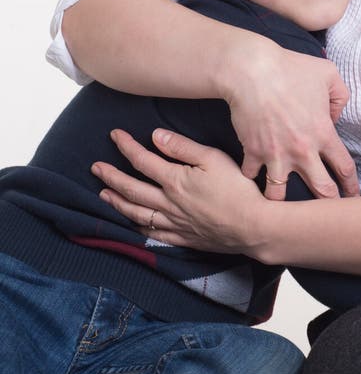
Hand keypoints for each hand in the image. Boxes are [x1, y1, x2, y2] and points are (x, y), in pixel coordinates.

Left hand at [92, 129, 265, 252]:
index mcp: (175, 180)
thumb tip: (156, 136)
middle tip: (95, 168)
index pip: (142, 161)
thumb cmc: (238, 189)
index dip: (126, 147)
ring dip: (118, 202)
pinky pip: (153, 234)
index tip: (114, 136)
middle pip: (132, 189)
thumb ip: (183, 147)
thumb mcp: (214, 158)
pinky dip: (138, 228)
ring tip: (104, 194)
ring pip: (138, 213)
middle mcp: (169, 203)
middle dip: (111, 176)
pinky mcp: (184, 238)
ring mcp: (175, 223)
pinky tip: (132, 224)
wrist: (253, 226)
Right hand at [223, 39, 358, 201]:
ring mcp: (276, 155)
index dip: (351, 186)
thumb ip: (340, 97)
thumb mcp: (329, 74)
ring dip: (284, 203)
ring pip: (282, 196)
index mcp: (324, 133)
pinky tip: (254, 180)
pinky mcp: (252, 153)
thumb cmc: (290, 69)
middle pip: (321, 190)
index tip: (352, 196)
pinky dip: (253, 180)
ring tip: (285, 210)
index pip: (345, 168)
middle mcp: (302, 151)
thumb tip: (333, 118)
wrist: (251, 71)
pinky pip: (253, 177)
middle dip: (328, 205)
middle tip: (329, 214)